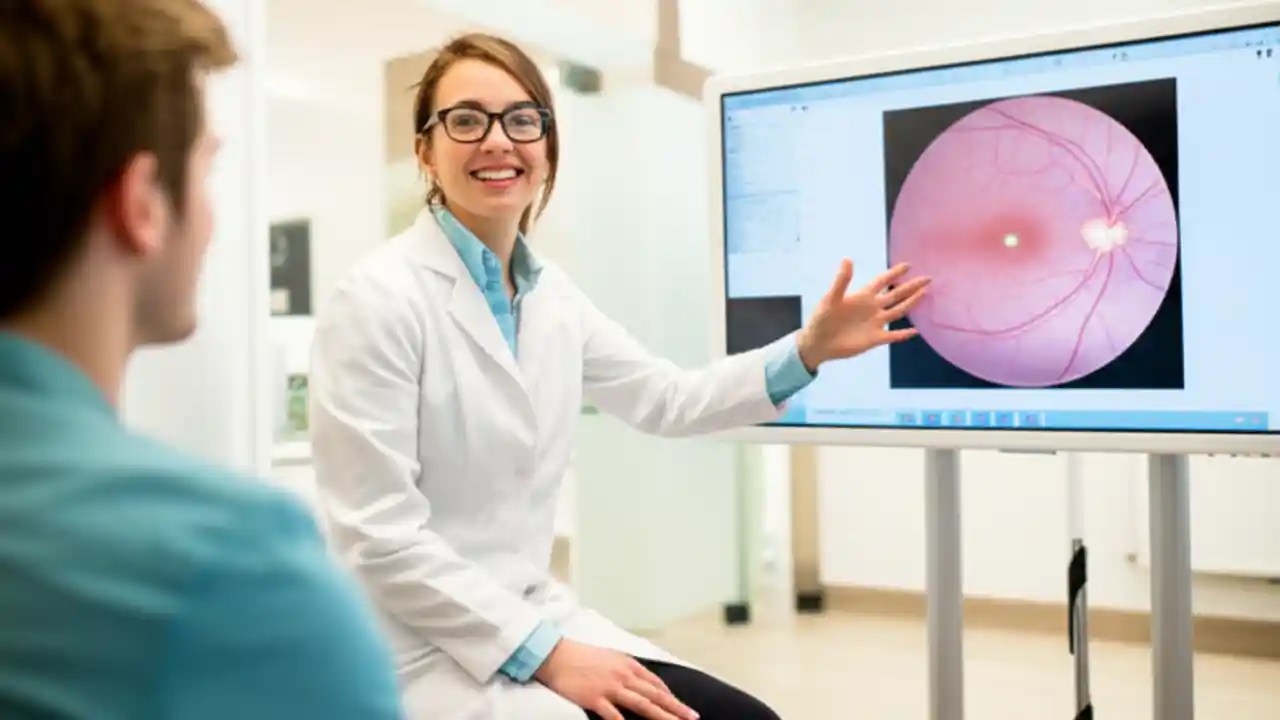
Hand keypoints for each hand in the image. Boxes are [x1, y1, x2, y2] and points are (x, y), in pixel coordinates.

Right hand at [534, 639, 698, 719]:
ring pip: (643, 705)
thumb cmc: (579, 655)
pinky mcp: (595, 699)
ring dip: (662, 717)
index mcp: (627, 664)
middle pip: (655, 695)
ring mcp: (610, 687)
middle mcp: (623, 675)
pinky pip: (615, 717)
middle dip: (676, 707)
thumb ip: (625, 668)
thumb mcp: (608, 657)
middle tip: (693, 717)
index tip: (681, 706)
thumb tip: (637, 679)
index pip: (655, 683)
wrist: (554, 654)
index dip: (670, 696)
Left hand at [796, 259, 930, 370]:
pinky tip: (916, 332)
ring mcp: (875, 323)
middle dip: (911, 286)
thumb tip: (847, 259)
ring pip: (898, 311)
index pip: (882, 281)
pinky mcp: (875, 339)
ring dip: (911, 303)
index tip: (908, 265)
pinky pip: (893, 336)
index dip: (894, 273)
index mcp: (862, 296)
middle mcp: (872, 308)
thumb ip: (841, 281)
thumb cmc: (821, 319)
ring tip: (925, 294)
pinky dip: (904, 334)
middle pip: (896, 294)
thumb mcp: (830, 299)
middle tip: (927, 278)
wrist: (818, 342)